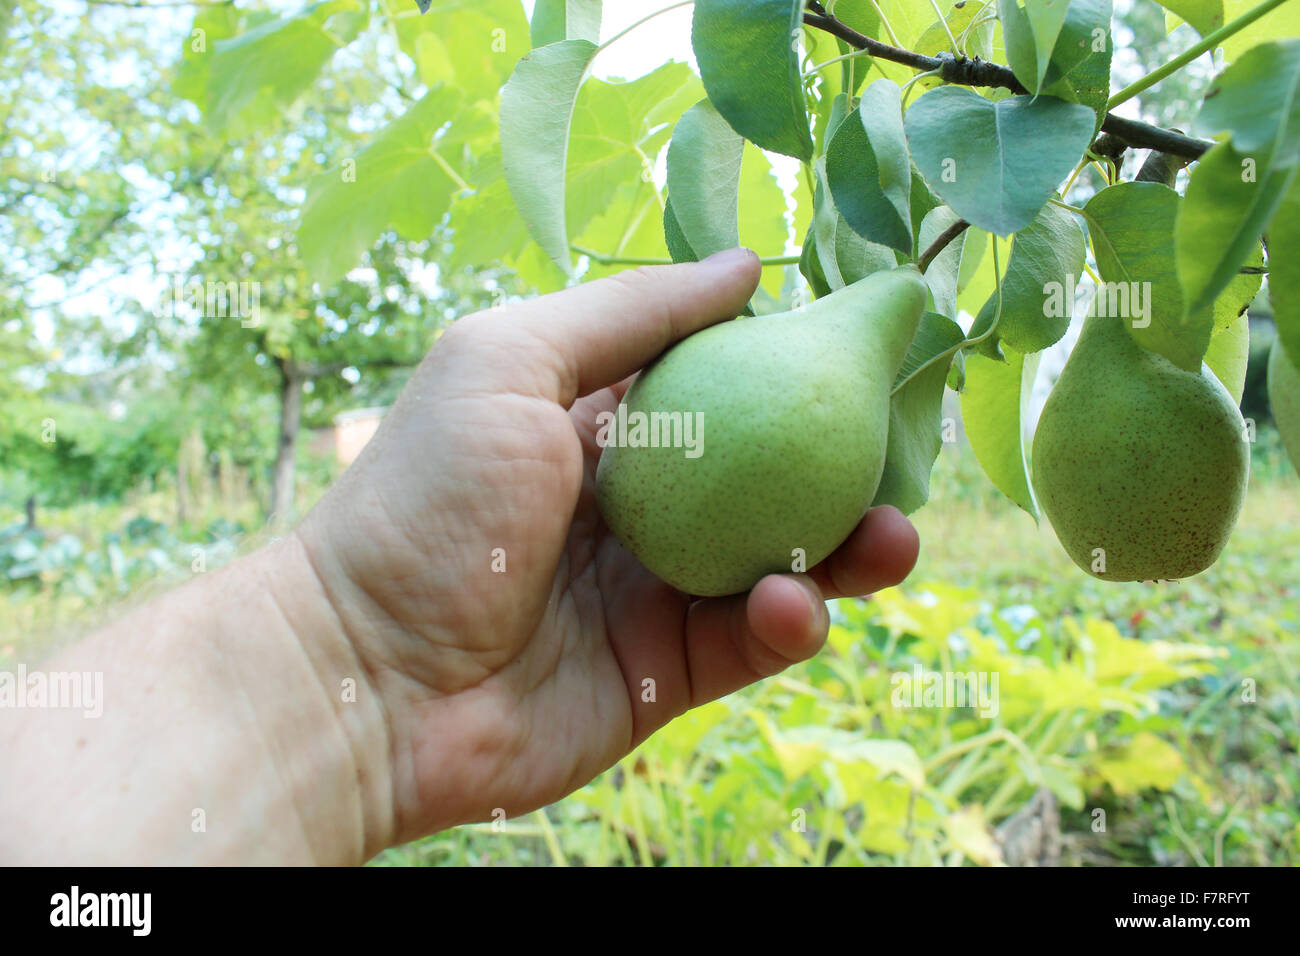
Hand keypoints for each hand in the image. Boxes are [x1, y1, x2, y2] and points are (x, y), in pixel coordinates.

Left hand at [295, 248, 919, 845]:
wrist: (368, 674)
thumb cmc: (429, 499)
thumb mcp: (513, 360)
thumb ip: (631, 313)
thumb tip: (747, 265)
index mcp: (602, 423)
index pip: (723, 382)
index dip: (794, 366)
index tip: (866, 348)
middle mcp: (640, 503)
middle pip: (772, 476)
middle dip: (844, 464)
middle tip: (905, 457)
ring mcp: (657, 590)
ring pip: (785, 561)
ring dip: (849, 550)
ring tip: (890, 538)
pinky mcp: (669, 673)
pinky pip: (755, 641)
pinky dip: (792, 621)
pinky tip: (792, 603)